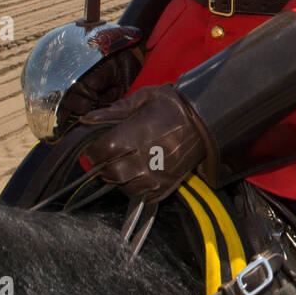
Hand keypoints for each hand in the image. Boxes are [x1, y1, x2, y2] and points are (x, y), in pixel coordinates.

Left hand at [80, 84, 207, 201]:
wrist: (208, 121)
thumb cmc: (174, 107)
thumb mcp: (146, 98)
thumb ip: (115, 110)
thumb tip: (87, 120)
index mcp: (135, 136)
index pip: (101, 152)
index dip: (94, 150)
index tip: (96, 146)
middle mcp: (144, 159)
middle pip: (110, 173)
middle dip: (105, 165)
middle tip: (109, 156)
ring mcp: (157, 176)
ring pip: (124, 188)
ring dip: (120, 178)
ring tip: (125, 166)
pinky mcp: (166, 186)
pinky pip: (143, 196)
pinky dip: (137, 189)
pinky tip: (139, 175)